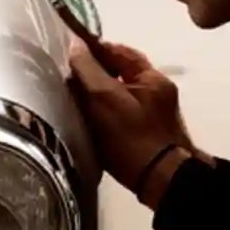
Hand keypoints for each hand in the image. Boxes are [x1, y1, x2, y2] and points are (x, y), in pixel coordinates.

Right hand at [67, 38, 211, 207]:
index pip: (118, 51)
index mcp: (151, 77)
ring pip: (118, 95)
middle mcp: (156, 92)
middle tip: (67, 82)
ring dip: (97, 96)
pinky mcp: (147, 135)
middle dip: (93, 75)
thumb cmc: (132, 138)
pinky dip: (104, 114)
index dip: (92, 50)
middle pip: (118, 73)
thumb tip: (75, 46)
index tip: (68, 56)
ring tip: (73, 102)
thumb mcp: (106, 99)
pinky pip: (120, 115)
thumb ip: (90, 71)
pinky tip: (89, 123)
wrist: (162, 182)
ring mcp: (153, 114)